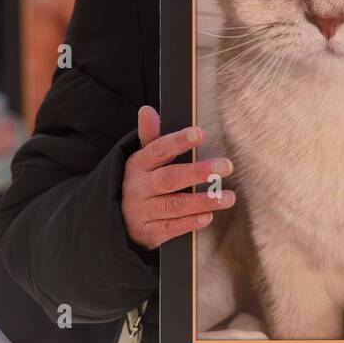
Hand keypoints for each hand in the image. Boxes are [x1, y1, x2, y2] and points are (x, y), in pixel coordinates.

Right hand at [122, 106, 235, 249]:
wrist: (116, 220)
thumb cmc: (140, 182)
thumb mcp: (142, 158)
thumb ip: (150, 136)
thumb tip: (147, 110)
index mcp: (138, 165)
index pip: (158, 150)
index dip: (178, 141)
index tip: (200, 133)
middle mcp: (138, 188)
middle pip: (170, 178)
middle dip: (199, 172)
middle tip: (225, 166)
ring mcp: (143, 211)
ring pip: (174, 205)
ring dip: (202, 201)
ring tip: (227, 197)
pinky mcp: (149, 232)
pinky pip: (172, 227)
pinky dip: (190, 222)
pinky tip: (208, 216)